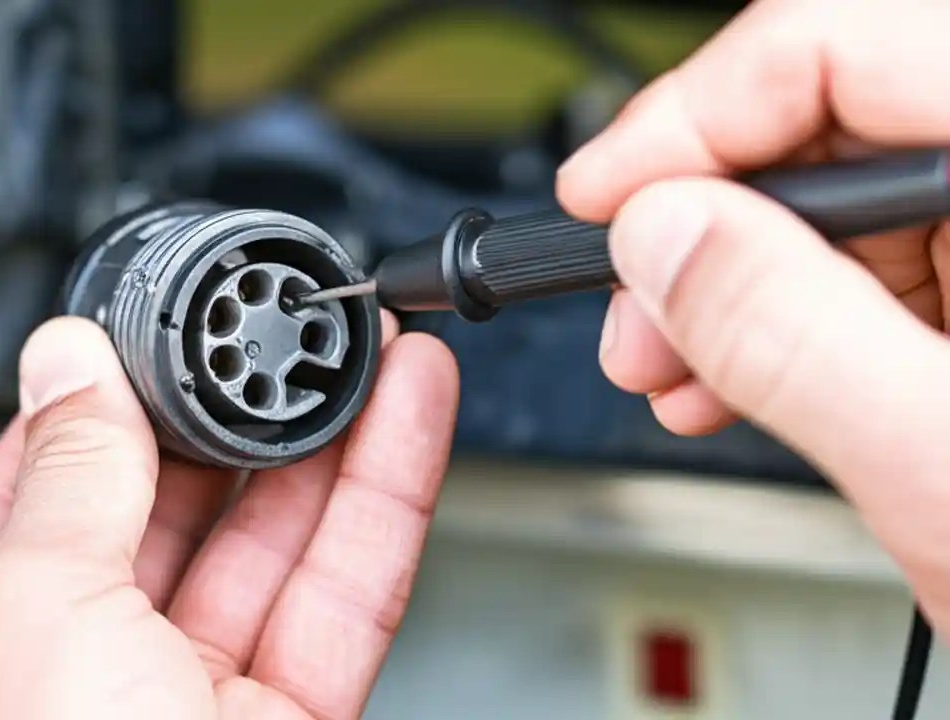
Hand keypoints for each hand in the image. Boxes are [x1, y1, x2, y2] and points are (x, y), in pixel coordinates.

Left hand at [0, 315, 457, 719]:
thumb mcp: (27, 617)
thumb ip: (67, 477)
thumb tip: (66, 361)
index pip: (41, 481)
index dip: (109, 395)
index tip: (165, 328)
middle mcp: (77, 673)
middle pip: (172, 504)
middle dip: (237, 408)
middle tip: (286, 330)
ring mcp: (190, 703)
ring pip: (273, 544)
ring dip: (330, 440)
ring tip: (368, 351)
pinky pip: (345, 596)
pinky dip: (381, 502)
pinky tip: (406, 422)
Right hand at [558, 0, 949, 626]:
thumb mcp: (948, 475)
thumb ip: (796, 338)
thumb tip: (665, 238)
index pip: (849, 45)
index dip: (695, 115)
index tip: (607, 197)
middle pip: (841, 119)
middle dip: (704, 223)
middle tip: (636, 314)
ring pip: (845, 197)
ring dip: (733, 283)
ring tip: (677, 372)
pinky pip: (879, 263)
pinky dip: (788, 320)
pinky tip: (739, 379)